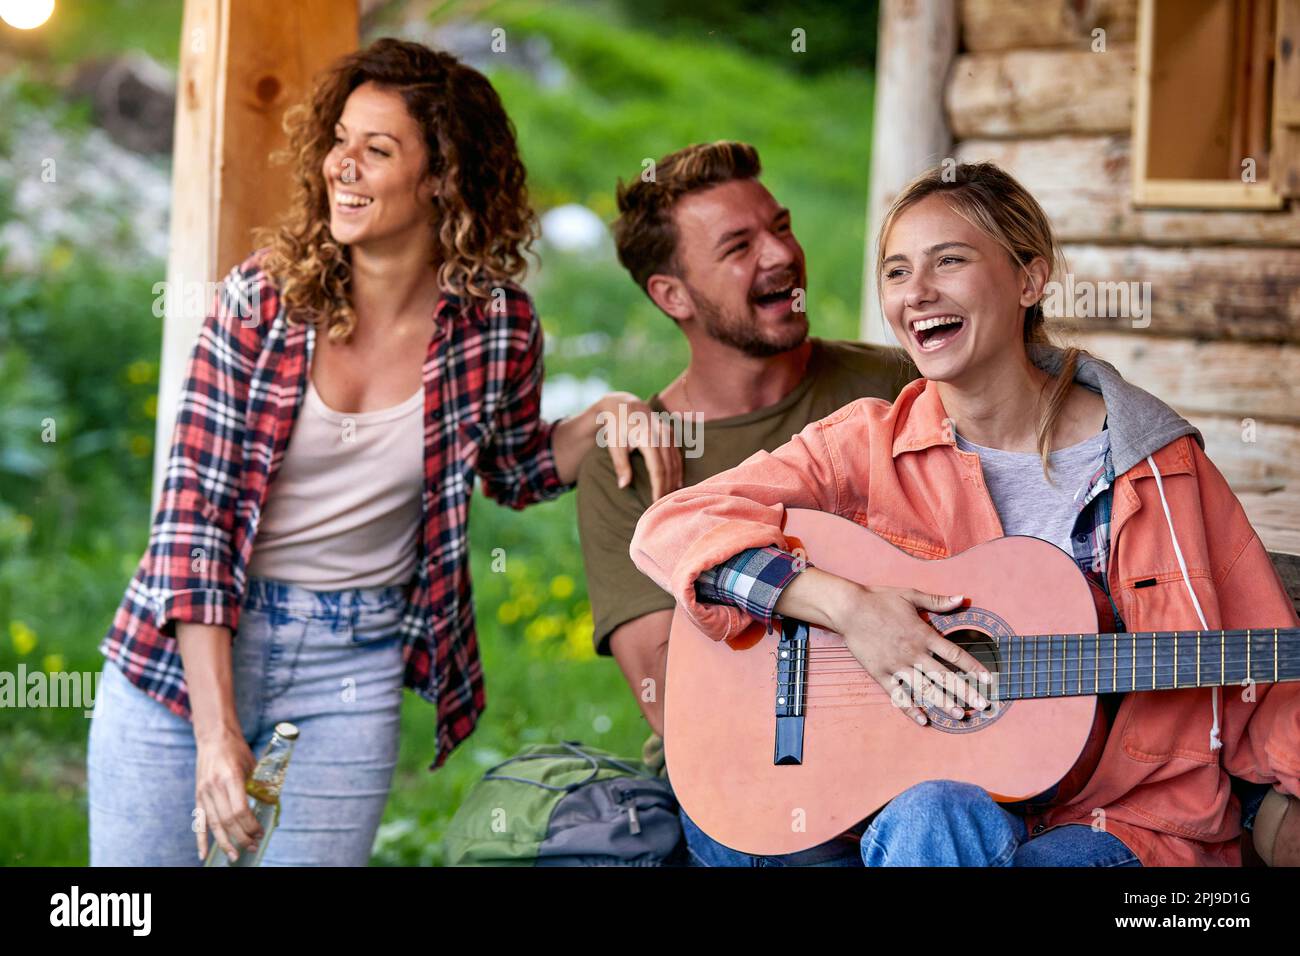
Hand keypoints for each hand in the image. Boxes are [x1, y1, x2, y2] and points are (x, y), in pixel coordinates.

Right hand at [194, 726, 260, 861]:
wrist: (214, 737)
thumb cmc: (237, 749)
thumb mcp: (253, 764)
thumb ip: (259, 785)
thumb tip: (270, 805)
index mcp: (231, 778)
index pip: (240, 810)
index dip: (250, 825)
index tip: (260, 832)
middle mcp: (214, 787)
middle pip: (228, 820)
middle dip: (241, 837)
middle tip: (252, 847)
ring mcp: (203, 792)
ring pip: (214, 824)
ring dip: (225, 842)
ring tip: (234, 856)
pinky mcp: (198, 795)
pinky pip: (199, 821)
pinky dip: (201, 839)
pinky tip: (203, 854)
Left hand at [596, 392, 683, 501]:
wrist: (623, 404)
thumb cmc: (616, 426)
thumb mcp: (615, 444)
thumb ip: (620, 465)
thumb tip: (624, 486)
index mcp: (647, 436)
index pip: (657, 468)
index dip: (658, 486)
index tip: (655, 502)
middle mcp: (661, 433)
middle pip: (669, 466)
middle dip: (667, 486)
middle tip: (663, 504)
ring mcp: (668, 432)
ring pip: (676, 461)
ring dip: (674, 480)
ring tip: (670, 497)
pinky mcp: (671, 433)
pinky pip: (678, 455)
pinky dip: (678, 470)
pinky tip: (677, 483)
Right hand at [831, 583, 991, 725]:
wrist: (849, 608)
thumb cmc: (880, 599)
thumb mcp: (911, 595)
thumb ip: (937, 601)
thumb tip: (961, 598)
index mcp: (923, 634)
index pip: (954, 654)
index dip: (973, 667)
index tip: (987, 680)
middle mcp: (913, 653)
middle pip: (944, 676)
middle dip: (964, 692)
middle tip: (981, 706)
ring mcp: (896, 665)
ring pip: (923, 688)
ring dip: (942, 702)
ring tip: (959, 715)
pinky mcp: (880, 673)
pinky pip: (897, 694)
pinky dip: (910, 708)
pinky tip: (923, 719)